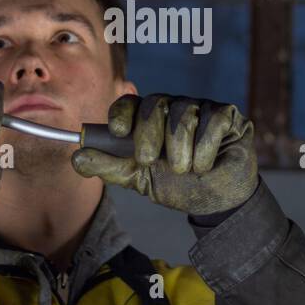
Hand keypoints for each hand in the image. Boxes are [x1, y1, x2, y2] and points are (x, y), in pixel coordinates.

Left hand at [71, 94, 256, 214]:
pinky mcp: (227, 114)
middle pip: (154, 104)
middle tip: (150, 162)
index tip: (119, 131)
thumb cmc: (178, 186)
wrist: (216, 202)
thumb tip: (76, 159)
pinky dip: (205, 148)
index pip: (130, 103)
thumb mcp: (140, 180)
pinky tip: (207, 164)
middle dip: (148, 135)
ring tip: (184, 170)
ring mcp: (201, 107)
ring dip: (180, 150)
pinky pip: (212, 119)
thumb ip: (110, 167)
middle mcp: (173, 107)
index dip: (122, 112)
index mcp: (149, 119)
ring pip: (183, 113)